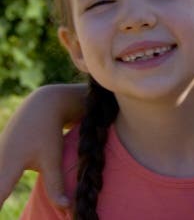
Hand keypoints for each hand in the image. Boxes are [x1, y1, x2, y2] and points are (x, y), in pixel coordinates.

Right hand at [0, 84, 86, 208]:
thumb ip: (55, 185)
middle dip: (0, 195)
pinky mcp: (0, 154)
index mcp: (7, 167)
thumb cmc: (48, 133)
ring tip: (11, 187)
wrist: (42, 105)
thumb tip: (66, 209)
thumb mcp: (53, 160)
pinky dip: (2, 182)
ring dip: (1, 188)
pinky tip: (10, 177)